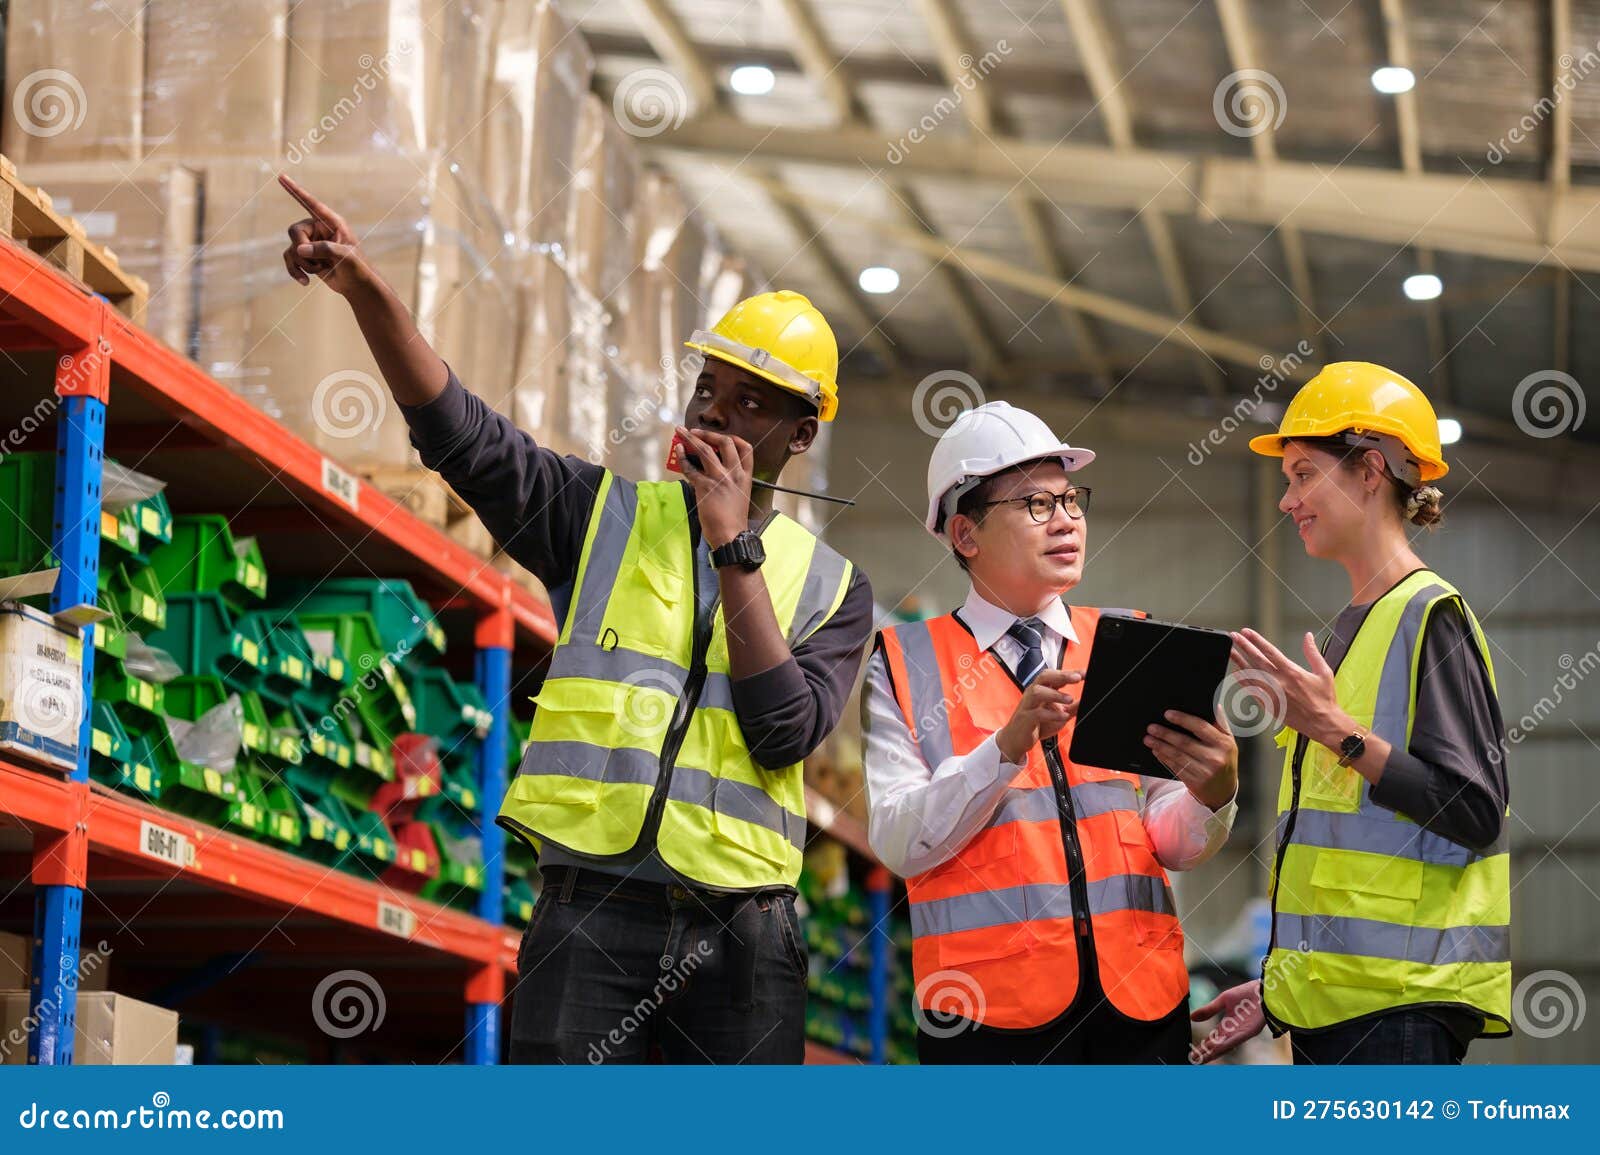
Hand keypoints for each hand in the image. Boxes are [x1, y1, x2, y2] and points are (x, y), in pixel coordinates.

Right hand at [279, 173, 376, 296]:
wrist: (356, 286)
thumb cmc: (357, 268)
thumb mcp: (346, 257)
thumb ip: (325, 249)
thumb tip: (300, 250)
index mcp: (332, 222)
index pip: (311, 203)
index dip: (295, 190)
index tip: (281, 177)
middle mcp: (318, 229)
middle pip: (294, 231)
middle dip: (302, 250)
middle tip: (317, 264)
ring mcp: (310, 242)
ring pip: (291, 248)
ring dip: (303, 264)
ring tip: (320, 271)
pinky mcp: (305, 256)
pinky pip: (289, 259)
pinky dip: (295, 271)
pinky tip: (305, 282)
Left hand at [676, 426, 754, 547]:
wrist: (731, 536)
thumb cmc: (734, 520)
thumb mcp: (740, 495)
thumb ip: (731, 481)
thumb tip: (712, 470)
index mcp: (746, 476)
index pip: (746, 449)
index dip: (734, 438)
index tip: (722, 436)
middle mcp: (735, 473)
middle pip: (725, 442)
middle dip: (708, 434)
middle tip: (695, 431)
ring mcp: (720, 479)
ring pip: (705, 450)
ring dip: (691, 439)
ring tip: (680, 433)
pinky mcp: (705, 487)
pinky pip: (691, 468)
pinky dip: (682, 458)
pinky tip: (678, 453)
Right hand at [995, 670, 1082, 763]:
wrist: (1017, 739)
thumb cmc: (1037, 724)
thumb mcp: (1060, 714)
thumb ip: (1073, 707)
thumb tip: (1087, 700)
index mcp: (1042, 689)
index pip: (1055, 675)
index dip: (1069, 672)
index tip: (1084, 673)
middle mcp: (1033, 693)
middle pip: (1044, 677)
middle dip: (1061, 675)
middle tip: (1077, 678)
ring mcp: (1028, 705)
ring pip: (1037, 692)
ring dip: (1055, 694)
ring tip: (1070, 699)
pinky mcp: (1025, 719)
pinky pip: (1037, 713)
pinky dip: (1051, 714)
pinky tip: (1062, 716)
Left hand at [1145, 708, 1237, 809]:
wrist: (1224, 791)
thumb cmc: (1225, 761)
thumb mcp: (1228, 742)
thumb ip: (1221, 724)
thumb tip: (1214, 704)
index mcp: (1224, 744)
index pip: (1201, 727)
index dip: (1183, 720)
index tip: (1168, 714)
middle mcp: (1215, 758)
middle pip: (1184, 742)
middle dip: (1165, 733)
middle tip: (1151, 727)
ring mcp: (1204, 771)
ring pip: (1177, 755)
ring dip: (1160, 746)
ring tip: (1148, 738)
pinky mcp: (1194, 782)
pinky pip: (1175, 767)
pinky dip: (1164, 758)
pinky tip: (1156, 751)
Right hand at [1189, 980, 1265, 1062]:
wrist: (1263, 991)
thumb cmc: (1247, 993)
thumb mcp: (1223, 1000)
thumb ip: (1209, 1010)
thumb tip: (1192, 1017)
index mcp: (1227, 1024)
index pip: (1212, 1039)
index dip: (1203, 1046)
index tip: (1193, 1053)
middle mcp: (1232, 1032)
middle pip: (1216, 1045)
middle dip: (1204, 1052)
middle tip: (1192, 1059)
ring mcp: (1240, 1033)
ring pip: (1223, 1046)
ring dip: (1211, 1053)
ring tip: (1199, 1059)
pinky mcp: (1247, 1032)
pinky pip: (1233, 1041)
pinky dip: (1222, 1046)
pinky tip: (1213, 1051)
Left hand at [1229, 627, 1351, 749]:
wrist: (1323, 723)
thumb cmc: (1325, 699)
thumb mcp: (1324, 672)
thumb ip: (1313, 653)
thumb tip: (1308, 636)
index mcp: (1292, 672)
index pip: (1270, 651)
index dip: (1256, 640)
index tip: (1246, 632)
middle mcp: (1279, 682)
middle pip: (1257, 660)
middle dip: (1244, 646)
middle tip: (1233, 636)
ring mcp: (1272, 694)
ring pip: (1251, 675)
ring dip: (1239, 662)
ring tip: (1230, 652)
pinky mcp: (1269, 705)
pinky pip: (1252, 691)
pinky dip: (1243, 681)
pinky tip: (1236, 674)